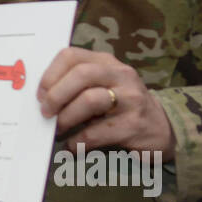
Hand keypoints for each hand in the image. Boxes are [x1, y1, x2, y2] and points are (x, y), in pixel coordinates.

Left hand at [37, 47, 175, 157]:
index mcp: (106, 62)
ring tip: (59, 129)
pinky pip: (96, 133)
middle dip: (56, 95)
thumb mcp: (103, 85)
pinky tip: (72, 146)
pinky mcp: (134, 125)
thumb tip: (41, 98)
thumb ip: (77, 83)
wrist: (162, 127)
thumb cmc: (122, 105)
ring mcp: (130, 99)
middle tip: (45, 112)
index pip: (72, 55)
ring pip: (90, 100)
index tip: (40, 94)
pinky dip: (78, 142)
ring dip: (66, 117)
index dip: (50, 74)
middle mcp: (120, 75)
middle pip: (81, 74)